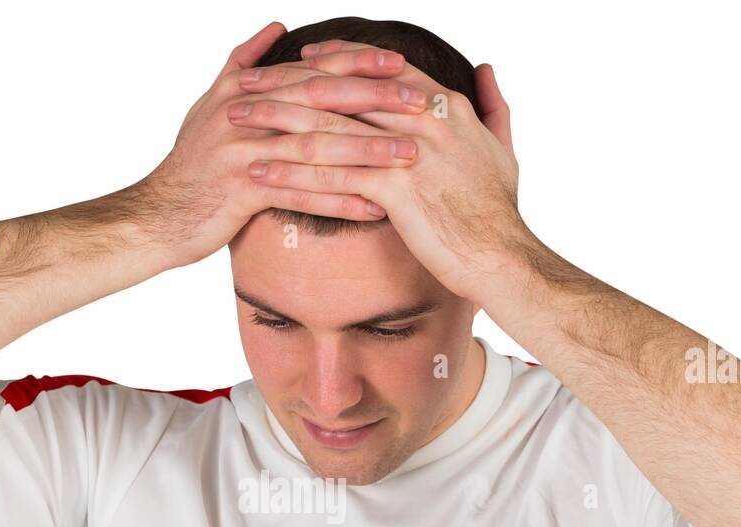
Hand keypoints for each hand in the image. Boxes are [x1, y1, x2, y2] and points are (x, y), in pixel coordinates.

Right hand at [133, 23, 428, 266]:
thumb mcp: (210, 105)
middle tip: (422, 105)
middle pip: (322, 102)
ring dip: (368, 153)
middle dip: (376, 102)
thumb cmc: (190, 165)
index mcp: (246, 89)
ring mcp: (243, 150)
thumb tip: (277, 28)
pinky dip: (341, 201)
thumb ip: (242, 63)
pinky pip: (302, 195)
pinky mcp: (241, 191)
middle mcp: (245, 113)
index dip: (357, 64)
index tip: (401, 63)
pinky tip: (377, 207)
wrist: (156, 216)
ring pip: (317, 147)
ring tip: (411, 157)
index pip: (311, 70)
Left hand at [228, 37, 528, 304]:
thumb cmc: (499, 212)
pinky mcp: (395, 189)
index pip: (379, 69)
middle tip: (250, 83)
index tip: (304, 56)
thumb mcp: (503, 148)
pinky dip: (291, 172)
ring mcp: (409, 151)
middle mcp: (424, 119)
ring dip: (277, 122)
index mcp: (445, 105)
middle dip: (289, 84)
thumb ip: (493, 106)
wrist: (503, 256)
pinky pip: (330, 175)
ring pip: (328, 127)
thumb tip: (487, 71)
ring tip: (237, 122)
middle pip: (342, 90)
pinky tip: (261, 173)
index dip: (339, 59)